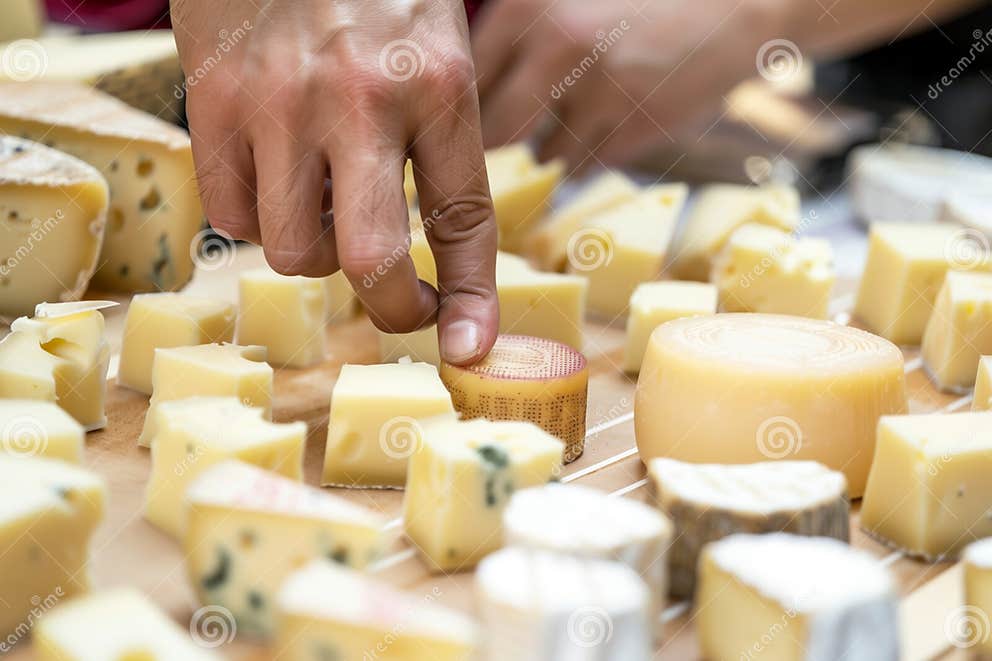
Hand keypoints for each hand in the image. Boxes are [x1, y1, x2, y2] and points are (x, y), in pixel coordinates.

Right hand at [172, 0, 498, 364]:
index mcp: (438, 84)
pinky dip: (261, 218)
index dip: (469, 298)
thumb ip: (438, 140)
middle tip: (401, 305)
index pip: (463, 219)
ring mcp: (279, 105)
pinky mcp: (213, 102)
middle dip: (392, 307)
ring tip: (330, 203)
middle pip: (368, 261)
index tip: (468, 347)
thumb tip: (432, 250)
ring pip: (294, 252)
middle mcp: (361, 101)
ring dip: (319, 252)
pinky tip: (278, 177)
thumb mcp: (438, 46)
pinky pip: (234, 216)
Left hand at [473, 0, 789, 167]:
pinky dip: (586, 153)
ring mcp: (599, 94)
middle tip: (513, 130)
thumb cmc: (635, 0)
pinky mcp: (633, 132)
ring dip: (549, 144)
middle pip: (493, 131)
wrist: (735, 4)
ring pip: (541, 154)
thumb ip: (514, 31)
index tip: (464, 119)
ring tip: (578, 107)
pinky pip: (581, 166)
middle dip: (499, 139)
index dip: (461, 107)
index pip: (464, 81)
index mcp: (529, 7)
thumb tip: (456, 86)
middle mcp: (557, 48)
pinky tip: (608, 119)